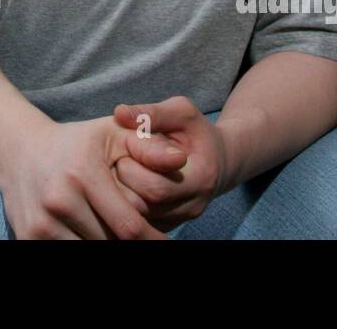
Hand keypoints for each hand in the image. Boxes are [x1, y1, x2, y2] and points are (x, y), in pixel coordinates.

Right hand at [0, 116, 183, 239]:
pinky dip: (85, 246)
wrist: (19, 150)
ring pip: (90, 251)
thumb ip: (147, 146)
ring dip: (107, 244)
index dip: (153, 240)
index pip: (129, 226)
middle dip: (131, 242)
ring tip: (115, 230)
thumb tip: (179, 160)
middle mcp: (59, 200)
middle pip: (110, 242)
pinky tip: (93, 233)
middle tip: (143, 235)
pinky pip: (68, 254)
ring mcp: (41, 222)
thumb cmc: (76, 143)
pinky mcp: (28, 237)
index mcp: (82, 174)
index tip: (166, 243)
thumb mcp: (111, 134)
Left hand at [111, 97, 230, 229]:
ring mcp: (182, 219)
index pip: (156, 187)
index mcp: (200, 178)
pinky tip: (126, 182)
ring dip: (123, 193)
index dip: (132, 166)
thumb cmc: (196, 131)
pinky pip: (142, 222)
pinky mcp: (170, 225)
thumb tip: (119, 113)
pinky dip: (128, 205)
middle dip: (124, 180)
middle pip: (145, 204)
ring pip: (140, 216)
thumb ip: (152, 113)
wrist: (218, 160)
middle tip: (118, 158)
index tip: (124, 144)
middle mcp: (193, 205)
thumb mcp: (181, 112)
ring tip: (122, 168)